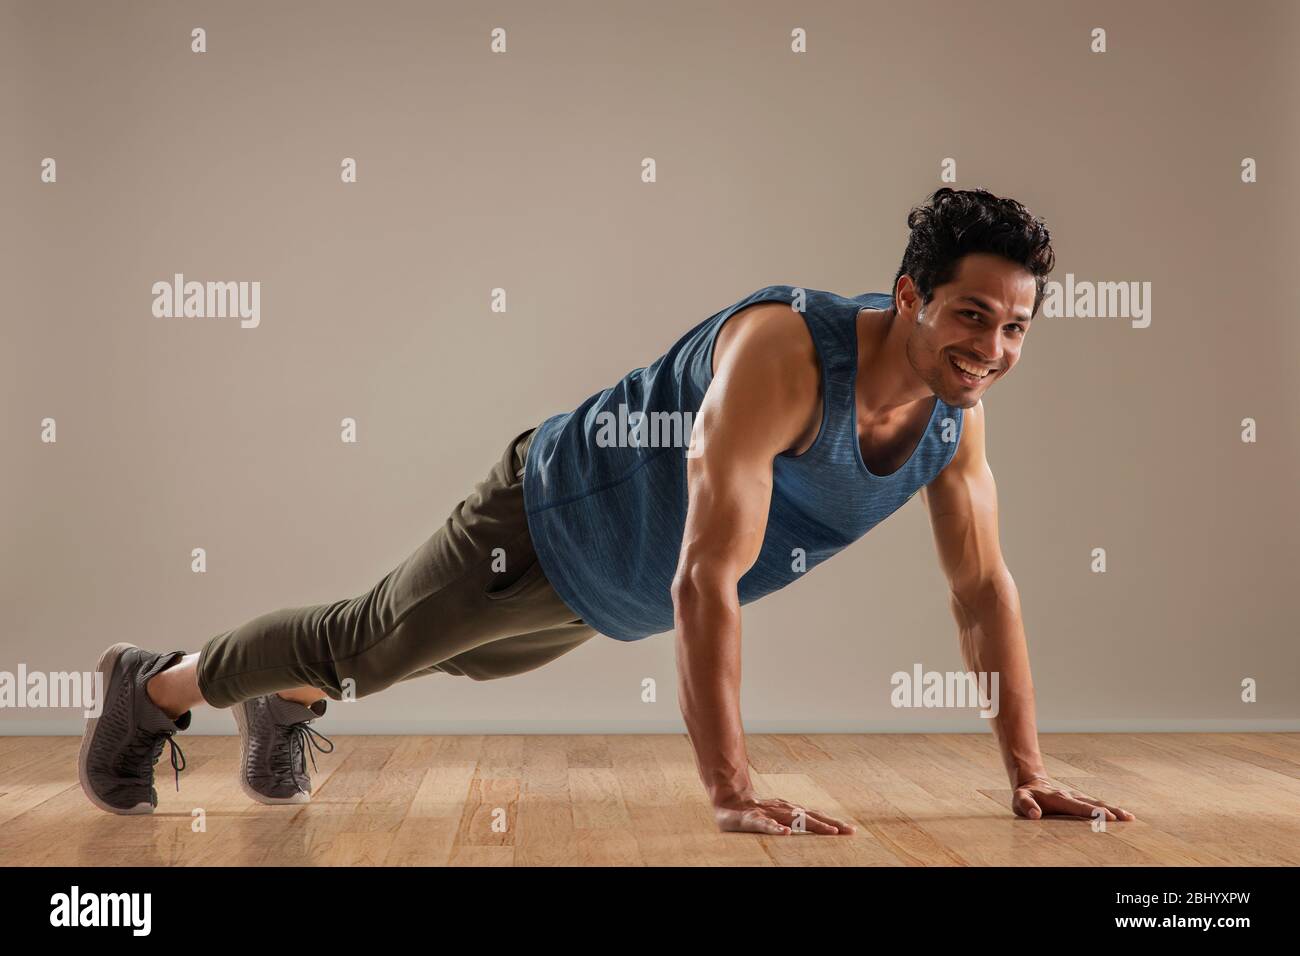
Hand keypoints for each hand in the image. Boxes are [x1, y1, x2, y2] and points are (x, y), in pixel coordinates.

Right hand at [714, 795, 855, 834]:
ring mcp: (768, 813)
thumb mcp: (777, 817)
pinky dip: (776, 828)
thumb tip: (815, 828)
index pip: (815, 816)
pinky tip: (785, 833)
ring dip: (812, 825)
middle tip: (847, 831)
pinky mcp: (752, 819)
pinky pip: (765, 824)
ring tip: (829, 831)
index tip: (851, 830)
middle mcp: (783, 809)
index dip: (832, 822)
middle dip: (830, 824)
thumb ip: (793, 822)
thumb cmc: (755, 811)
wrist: (728, 800)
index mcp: (789, 810)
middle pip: (810, 817)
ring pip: (793, 819)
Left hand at [1012, 774, 1135, 821]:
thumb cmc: (1025, 796)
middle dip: (1109, 811)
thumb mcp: (1020, 800)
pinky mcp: (1080, 801)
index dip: (1092, 812)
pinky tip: (1123, 816)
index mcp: (1059, 799)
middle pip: (1093, 804)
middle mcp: (1071, 797)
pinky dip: (1110, 810)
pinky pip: (1097, 805)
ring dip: (1114, 810)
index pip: (1078, 807)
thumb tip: (1035, 815)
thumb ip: (1026, 806)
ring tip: (1130, 818)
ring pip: (1098, 803)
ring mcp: (1077, 798)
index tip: (1107, 816)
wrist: (1032, 783)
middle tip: (1125, 818)